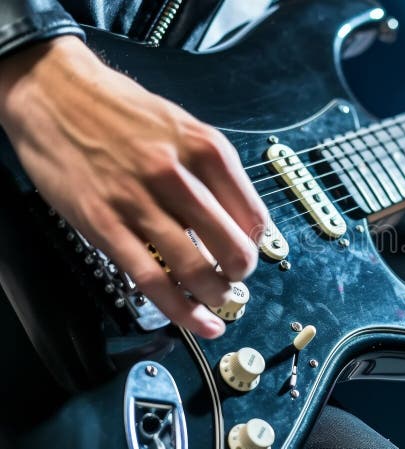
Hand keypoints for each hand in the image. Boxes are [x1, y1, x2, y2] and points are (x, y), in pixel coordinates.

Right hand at [0, 37, 269, 338]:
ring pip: (194, 269)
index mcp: (205, 148)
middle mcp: (176, 174)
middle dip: (241, 276)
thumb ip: (212, 169)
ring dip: (214, 297)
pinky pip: (149, 278)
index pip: (253, 214)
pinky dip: (177, 308)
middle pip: (231, 247)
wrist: (52, 90)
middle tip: (237, 282)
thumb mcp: (182, 125)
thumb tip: (237, 215)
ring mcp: (138, 201)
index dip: (258, 244)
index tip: (254, 252)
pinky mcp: (104, 224)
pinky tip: (192, 319)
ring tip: (219, 303)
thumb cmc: (118, 109)